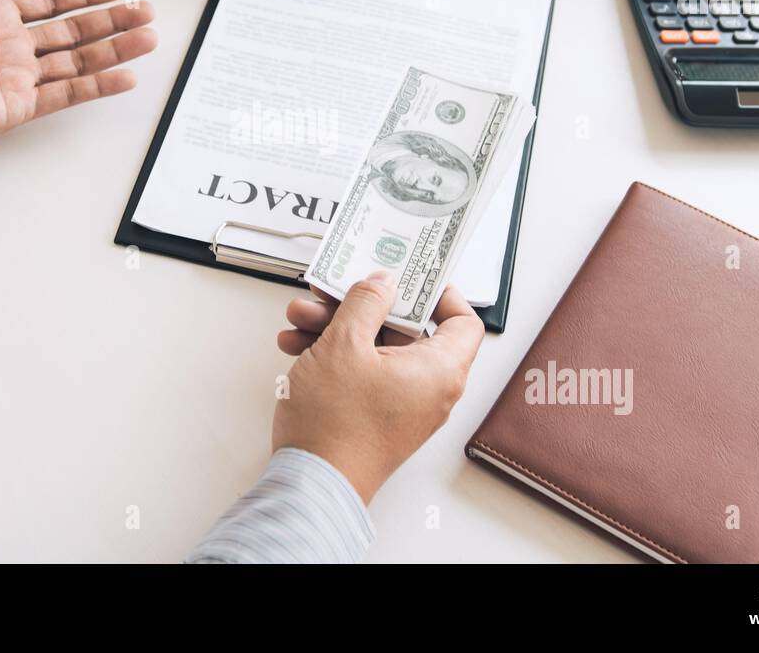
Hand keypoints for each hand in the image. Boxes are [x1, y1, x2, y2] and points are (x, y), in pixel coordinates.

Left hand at [0, 0, 156, 144]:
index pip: (54, 3)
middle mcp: (12, 46)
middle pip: (76, 32)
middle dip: (113, 21)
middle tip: (146, 12)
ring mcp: (16, 78)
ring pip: (78, 61)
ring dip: (115, 50)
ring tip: (148, 39)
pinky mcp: (14, 108)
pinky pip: (64, 94)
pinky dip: (96, 85)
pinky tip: (124, 76)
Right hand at [272, 274, 485, 503]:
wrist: (311, 485)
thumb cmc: (337, 426)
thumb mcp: (346, 344)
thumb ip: (366, 302)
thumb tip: (382, 282)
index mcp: (439, 369)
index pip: (462, 321)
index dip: (439, 292)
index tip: (409, 273)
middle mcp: (427, 389)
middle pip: (405, 329)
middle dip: (362, 304)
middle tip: (334, 289)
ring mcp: (400, 405)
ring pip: (374, 348)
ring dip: (337, 326)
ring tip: (301, 317)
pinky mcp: (374, 416)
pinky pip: (360, 372)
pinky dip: (333, 355)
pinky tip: (296, 346)